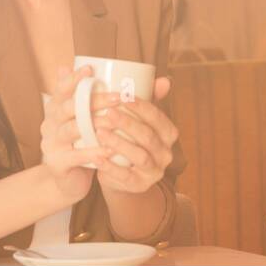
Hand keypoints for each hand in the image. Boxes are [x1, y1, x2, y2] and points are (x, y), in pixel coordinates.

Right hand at [39, 64, 117, 203]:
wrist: (69, 180)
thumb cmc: (87, 142)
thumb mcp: (95, 120)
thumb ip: (122, 100)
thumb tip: (163, 81)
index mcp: (57, 108)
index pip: (61, 88)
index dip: (73, 78)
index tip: (91, 69)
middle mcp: (50, 123)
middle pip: (68, 107)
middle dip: (93, 100)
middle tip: (118, 97)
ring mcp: (51, 143)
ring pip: (70, 130)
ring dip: (94, 124)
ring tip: (115, 122)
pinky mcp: (57, 163)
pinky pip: (74, 156)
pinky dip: (92, 152)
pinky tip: (109, 150)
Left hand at [92, 76, 178, 194]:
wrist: (123, 175)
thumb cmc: (130, 139)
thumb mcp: (140, 120)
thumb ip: (149, 99)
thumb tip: (165, 79)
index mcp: (168, 134)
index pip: (156, 116)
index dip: (139, 105)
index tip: (120, 95)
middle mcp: (166, 153)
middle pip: (147, 136)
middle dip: (127, 122)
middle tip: (107, 112)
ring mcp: (154, 171)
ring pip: (139, 155)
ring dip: (119, 143)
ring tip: (99, 131)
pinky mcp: (139, 185)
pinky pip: (126, 176)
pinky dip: (110, 166)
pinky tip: (96, 156)